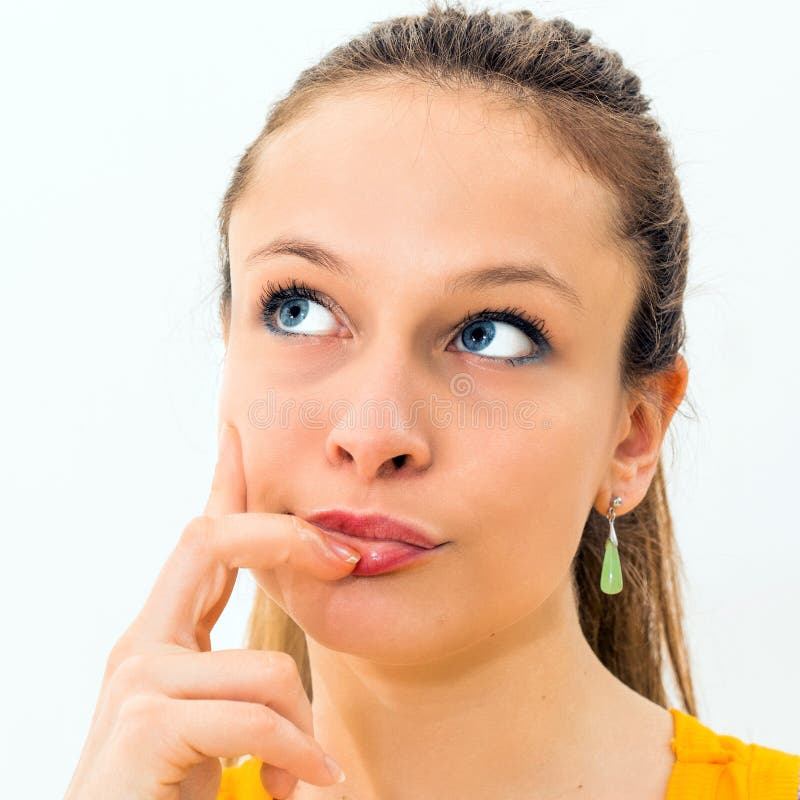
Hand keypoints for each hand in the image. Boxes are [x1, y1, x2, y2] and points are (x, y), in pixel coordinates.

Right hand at [63, 421, 359, 799]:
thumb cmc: (172, 799)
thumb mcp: (219, 730)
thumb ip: (247, 691)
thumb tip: (300, 685)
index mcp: (164, 641)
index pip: (200, 542)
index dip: (225, 484)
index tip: (242, 436)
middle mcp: (142, 647)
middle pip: (211, 541)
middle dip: (286, 536)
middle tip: (343, 559)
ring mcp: (137, 681)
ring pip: (267, 666)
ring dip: (302, 726)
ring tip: (301, 771)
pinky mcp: (144, 724)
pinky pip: (256, 718)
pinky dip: (295, 756)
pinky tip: (301, 784)